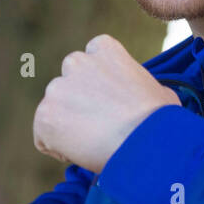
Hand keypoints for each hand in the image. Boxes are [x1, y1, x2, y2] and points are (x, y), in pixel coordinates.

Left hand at [32, 34, 181, 173]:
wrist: (145, 143)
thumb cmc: (159, 120)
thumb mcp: (157, 89)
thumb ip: (137, 85)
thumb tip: (141, 97)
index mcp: (103, 49)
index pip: (90, 59)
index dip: (98, 84)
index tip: (110, 103)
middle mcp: (75, 62)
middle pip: (68, 84)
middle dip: (78, 102)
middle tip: (99, 126)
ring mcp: (56, 89)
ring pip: (55, 110)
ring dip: (68, 125)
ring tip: (94, 144)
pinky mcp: (44, 117)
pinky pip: (44, 137)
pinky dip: (58, 147)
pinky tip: (82, 154)